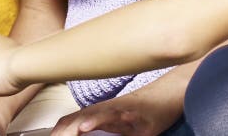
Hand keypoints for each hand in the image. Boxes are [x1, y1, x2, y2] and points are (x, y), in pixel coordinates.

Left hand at [51, 85, 181, 135]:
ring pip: (95, 115)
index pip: (72, 121)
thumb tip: (85, 131)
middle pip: (78, 119)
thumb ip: (104, 128)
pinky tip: (88, 126)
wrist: (168, 96)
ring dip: (79, 125)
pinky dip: (101, 120)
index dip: (59, 130)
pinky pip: (117, 116)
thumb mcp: (119, 123)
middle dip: (63, 131)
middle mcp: (106, 109)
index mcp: (100, 113)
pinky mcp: (136, 114)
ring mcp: (120, 109)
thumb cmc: (145, 110)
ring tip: (66, 133)